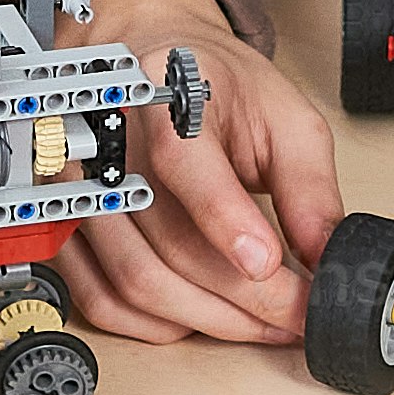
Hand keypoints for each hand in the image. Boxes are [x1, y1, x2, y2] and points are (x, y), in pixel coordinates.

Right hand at [62, 0, 340, 347]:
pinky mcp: (71, 229)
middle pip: (169, 243)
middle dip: (245, 297)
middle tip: (297, 314)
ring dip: (210, 319)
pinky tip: (204, 317)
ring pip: (138, 283)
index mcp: (164, 92)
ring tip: (264, 323)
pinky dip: (159, 325)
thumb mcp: (283, 115)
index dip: (225, 220)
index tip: (269, 264)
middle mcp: (108, 140)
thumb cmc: (214, 87)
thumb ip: (308, 185)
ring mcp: (80, 189)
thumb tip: (322, 254)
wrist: (152, 68)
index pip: (182, 161)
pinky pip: (103, 300)